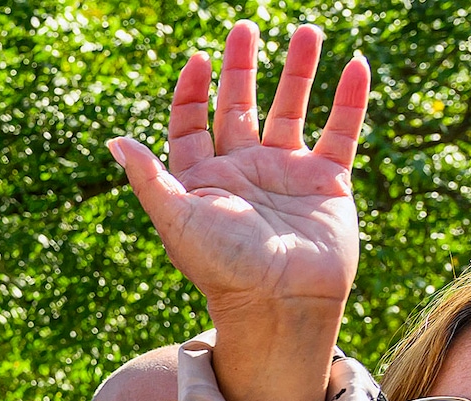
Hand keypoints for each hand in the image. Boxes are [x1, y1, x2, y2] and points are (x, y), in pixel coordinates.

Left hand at [108, 23, 370, 400]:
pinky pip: (341, 132)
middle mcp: (243, 172)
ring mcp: (287, 174)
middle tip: (243, 28)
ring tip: (306, 31)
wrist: (281, 302)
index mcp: (203, 180)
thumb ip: (150, 178)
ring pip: (292, 110)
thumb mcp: (178, 219)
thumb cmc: (223, 267)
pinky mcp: (328, 183)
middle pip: (241, 108)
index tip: (198, 61)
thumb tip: (115, 142)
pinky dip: (349, 100)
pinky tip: (355, 64)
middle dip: (242, 69)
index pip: (192, 126)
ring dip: (298, 71)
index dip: (192, 93)